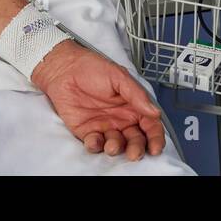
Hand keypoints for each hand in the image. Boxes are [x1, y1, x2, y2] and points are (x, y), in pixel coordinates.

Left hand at [31, 40, 165, 160]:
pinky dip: (95, 146)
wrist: (64, 69)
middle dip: (137, 149)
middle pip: (136, 140)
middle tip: (134, 153)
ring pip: (117, 145)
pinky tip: (94, 139)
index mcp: (133, 106)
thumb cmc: (92, 68)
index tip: (155, 147)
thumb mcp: (119, 76)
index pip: (150, 126)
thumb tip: (154, 111)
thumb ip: (136, 94)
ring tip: (112, 145)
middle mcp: (121, 119)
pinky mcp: (87, 131)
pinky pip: (94, 144)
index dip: (155, 138)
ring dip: (116, 149)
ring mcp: (105, 126)